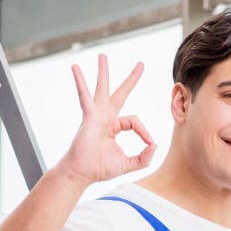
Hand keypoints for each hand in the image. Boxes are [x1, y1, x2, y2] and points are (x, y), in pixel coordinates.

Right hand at [62, 53, 155, 183]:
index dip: (145, 131)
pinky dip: (80, 82)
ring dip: (103, 72)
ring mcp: (96, 115)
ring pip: (102, 89)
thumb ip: (144, 157)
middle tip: (141, 64)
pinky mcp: (89, 117)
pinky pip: (84, 96)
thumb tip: (155, 145)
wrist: (82, 174)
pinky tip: (75, 68)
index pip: (134, 121)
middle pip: (121, 93)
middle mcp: (106, 118)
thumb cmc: (100, 169)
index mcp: (115, 127)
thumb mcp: (129, 164)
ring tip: (103, 56)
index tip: (149, 143)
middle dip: (131, 79)